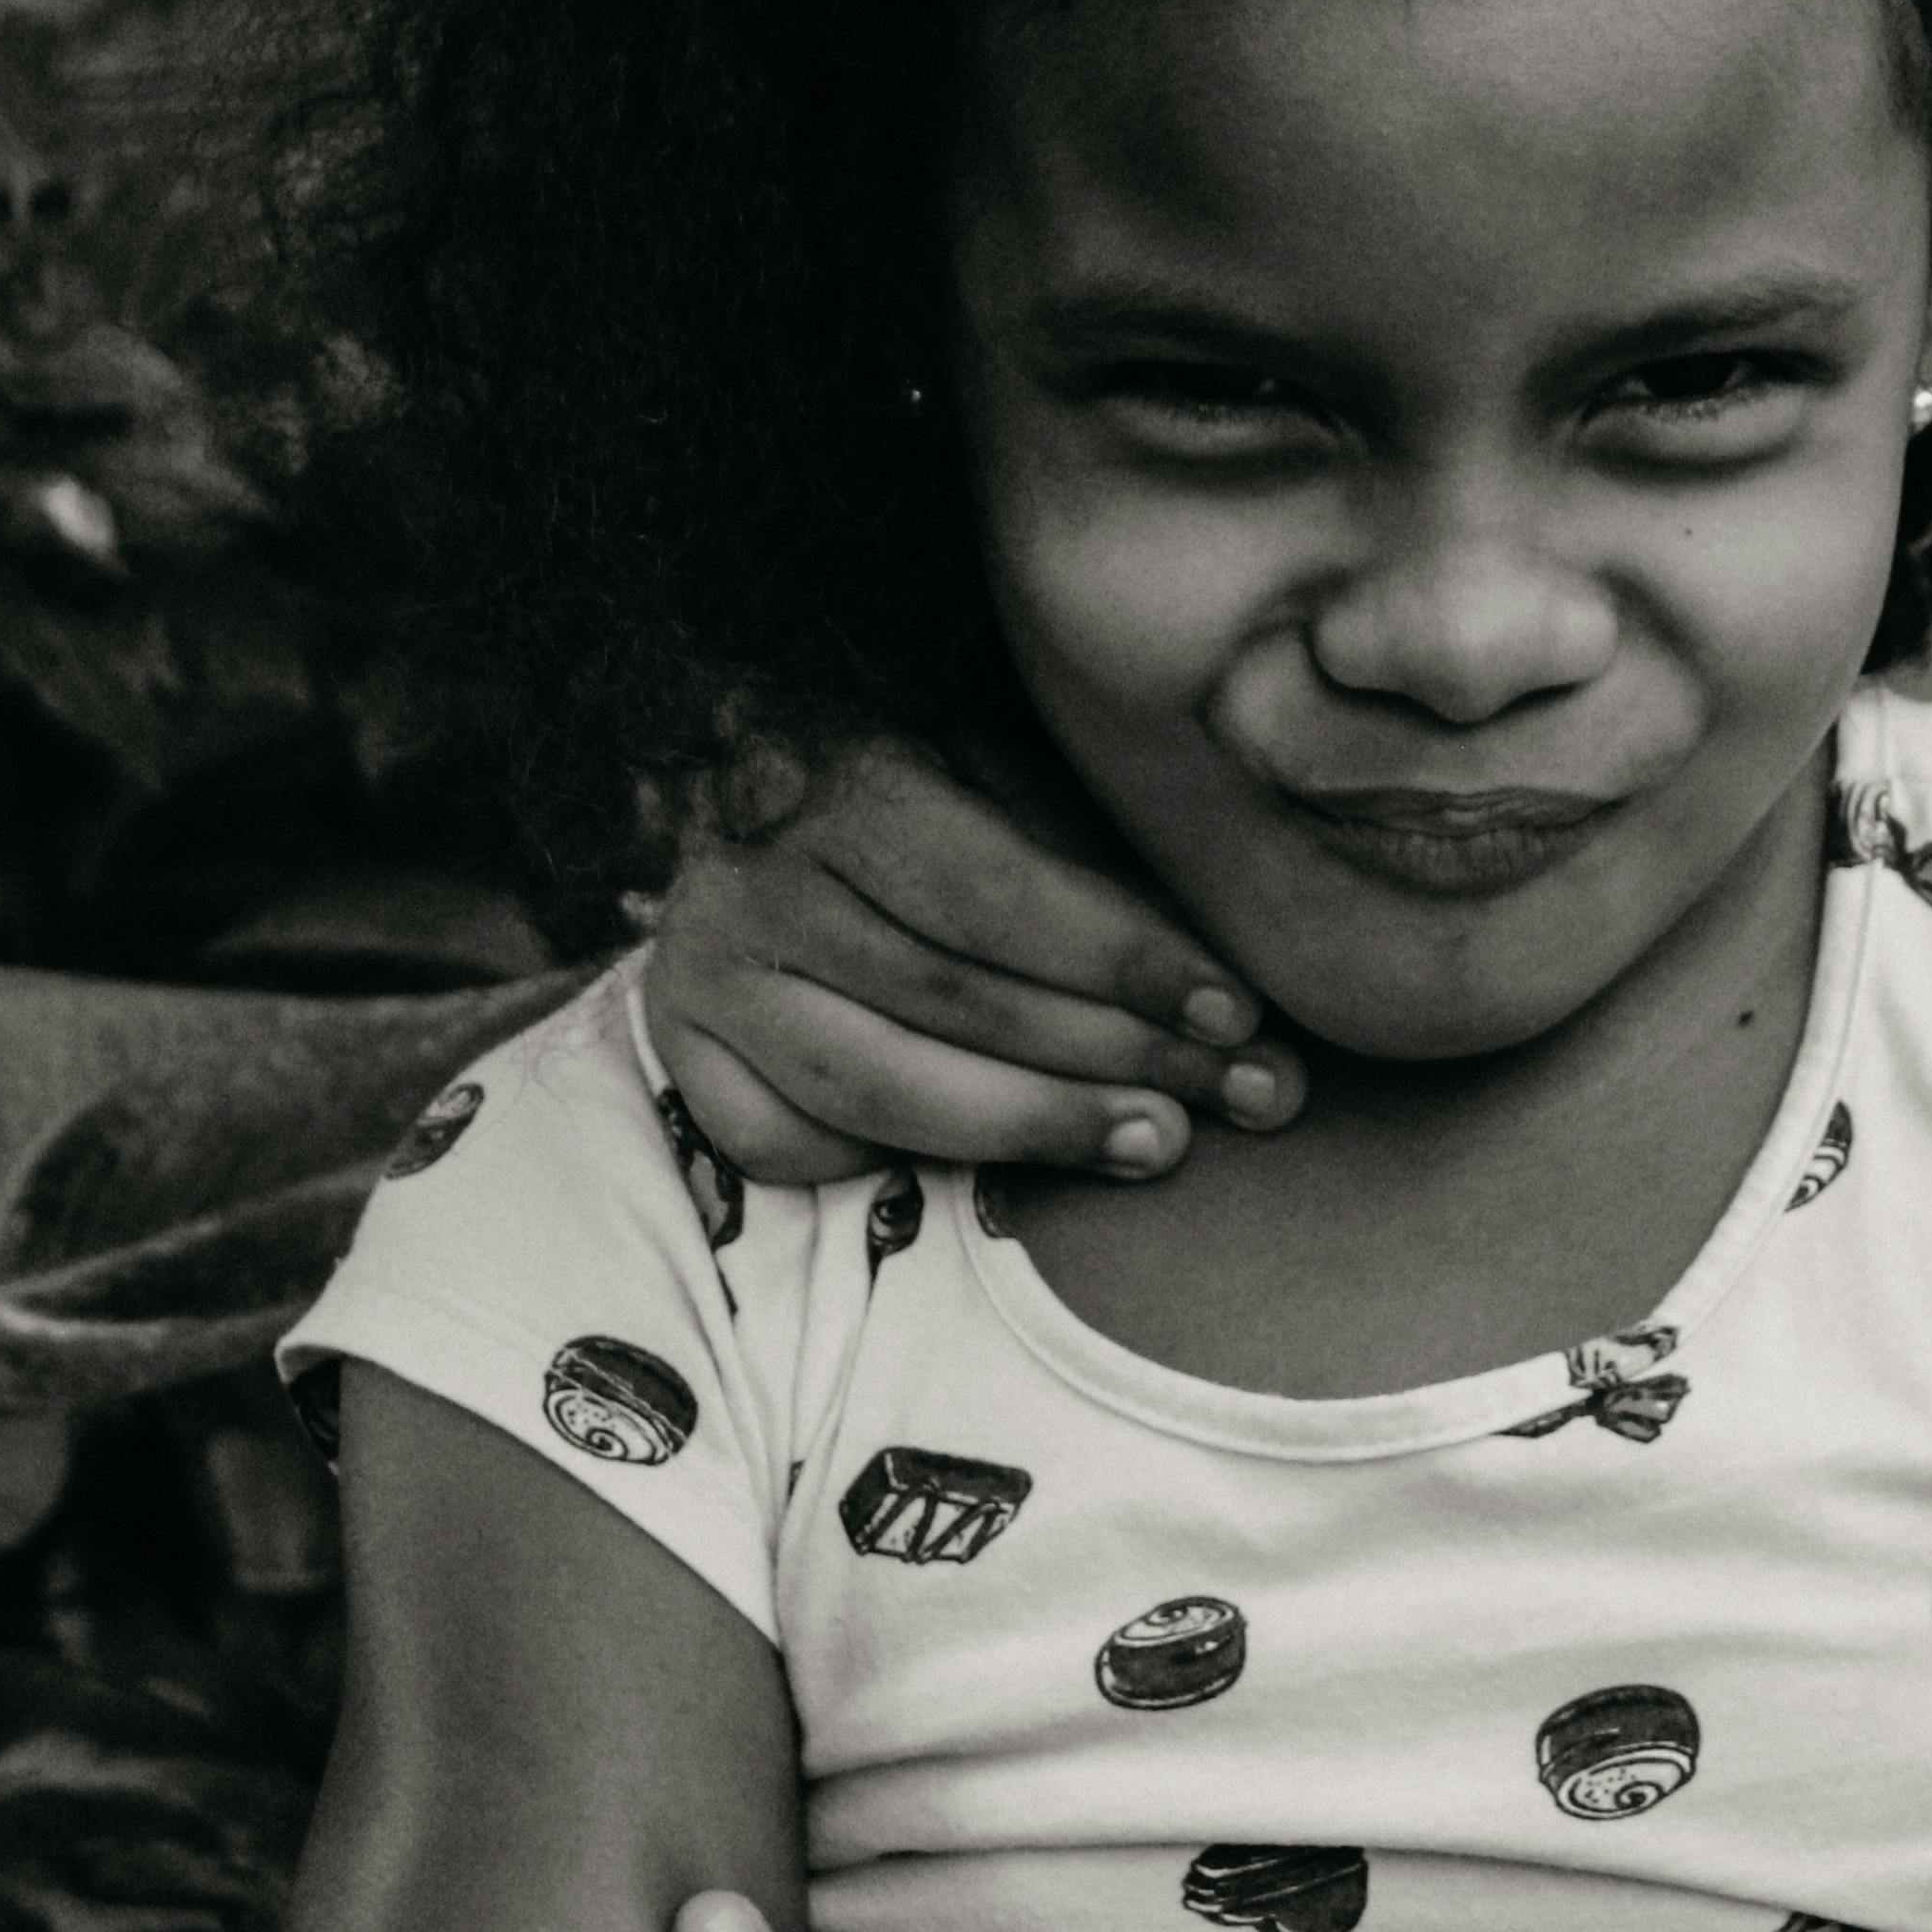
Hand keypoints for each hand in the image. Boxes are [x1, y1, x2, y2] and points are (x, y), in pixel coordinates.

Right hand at [640, 726, 1297, 1181]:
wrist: (751, 772)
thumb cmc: (930, 773)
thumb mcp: (1013, 771)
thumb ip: (1105, 869)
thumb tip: (1252, 1015)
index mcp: (838, 780)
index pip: (995, 896)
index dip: (1123, 960)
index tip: (1235, 1010)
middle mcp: (751, 883)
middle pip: (950, 1002)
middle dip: (1112, 1056)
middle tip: (1238, 1095)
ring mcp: (699, 977)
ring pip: (877, 1087)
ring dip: (1034, 1125)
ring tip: (1157, 1139)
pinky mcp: (678, 1053)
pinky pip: (782, 1143)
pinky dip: (887, 1159)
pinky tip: (990, 1154)